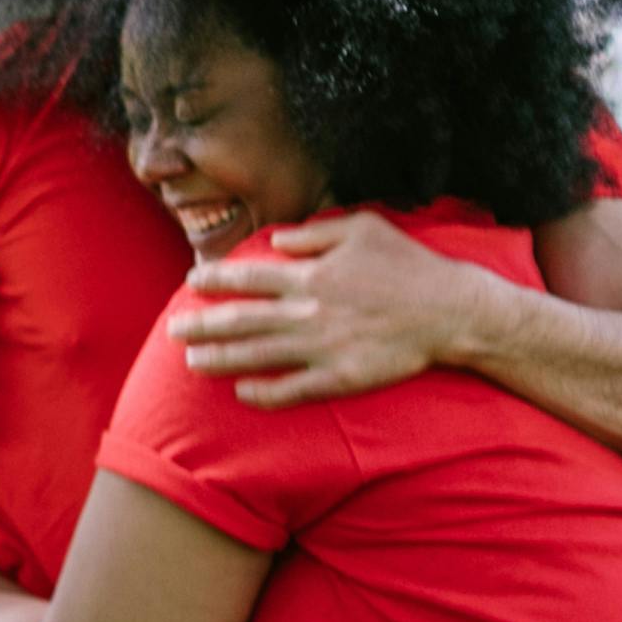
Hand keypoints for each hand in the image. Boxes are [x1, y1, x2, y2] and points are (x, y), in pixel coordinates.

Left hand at [173, 211, 505, 404]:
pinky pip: (292, 390)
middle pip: (242, 320)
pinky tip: (240, 392)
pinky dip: (263, 392)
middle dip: (202, 324)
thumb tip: (277, 241)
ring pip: (258, 356)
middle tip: (172, 329)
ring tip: (191, 362)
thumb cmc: (408, 265)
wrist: (450, 311)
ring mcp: (323, 348)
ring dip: (220, 360)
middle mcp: (310, 311)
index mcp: (313, 274)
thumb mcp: (364, 228)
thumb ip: (315, 233)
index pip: (250, 277)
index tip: (191, 282)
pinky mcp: (340, 377)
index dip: (217, 280)